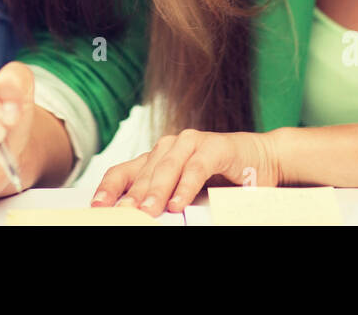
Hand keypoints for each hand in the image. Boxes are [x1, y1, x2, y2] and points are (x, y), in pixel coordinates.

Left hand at [91, 129, 281, 216]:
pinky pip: (196, 167)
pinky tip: (177, 203)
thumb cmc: (220, 178)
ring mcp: (191, 143)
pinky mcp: (214, 146)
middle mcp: (169, 146)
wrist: (260, 159)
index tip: (97, 206)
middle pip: (143, 172)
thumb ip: (164, 199)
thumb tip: (138, 216)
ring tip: (148, 212)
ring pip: (167, 168)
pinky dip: (186, 186)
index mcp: (156, 157)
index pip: (124, 171)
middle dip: (132, 196)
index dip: (108, 188)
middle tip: (123, 214)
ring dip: (157, 191)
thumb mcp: (184, 192)